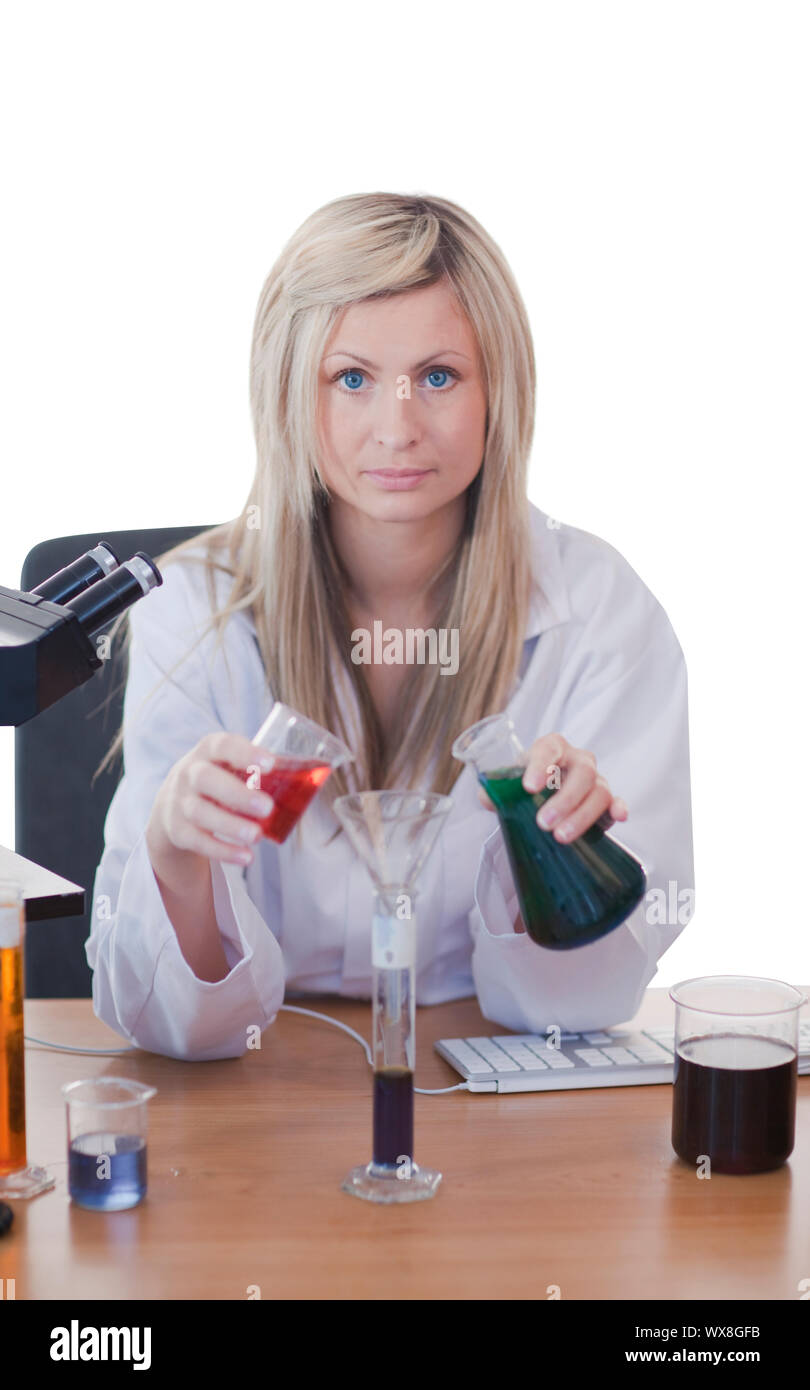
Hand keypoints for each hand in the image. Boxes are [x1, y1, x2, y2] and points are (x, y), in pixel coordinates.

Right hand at [146, 731, 275, 874]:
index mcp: (207, 751)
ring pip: (200, 812)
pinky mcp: (178, 831)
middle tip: (267, 807)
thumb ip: (259, 769)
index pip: (222, 745)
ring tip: (258, 835)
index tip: (271, 764)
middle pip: (206, 779)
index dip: (245, 753)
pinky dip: (222, 851)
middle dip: (237, 794)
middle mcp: (189, 773)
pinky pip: (198, 841)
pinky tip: (246, 857)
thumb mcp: (229, 766)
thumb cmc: (218, 779)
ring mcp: (180, 803)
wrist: (171, 805)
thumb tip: (317, 773)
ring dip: (230, 825)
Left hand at [477, 732, 627, 842]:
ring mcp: (595, 779)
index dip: (541, 765)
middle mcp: (577, 759)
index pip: (549, 749)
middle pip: (582, 773)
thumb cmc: (525, 784)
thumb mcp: (508, 783)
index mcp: (552, 747)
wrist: (543, 793)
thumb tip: (488, 797)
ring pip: (599, 791)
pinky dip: (618, 808)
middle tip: (543, 823)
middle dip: (564, 800)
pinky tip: (617, 818)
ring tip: (561, 836)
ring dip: (582, 814)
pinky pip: (616, 800)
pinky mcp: (606, 800)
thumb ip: (496, 789)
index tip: (529, 787)